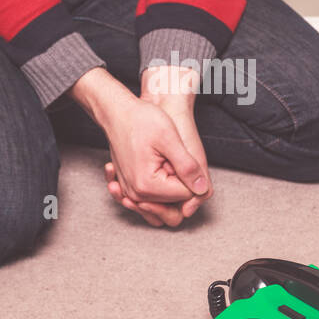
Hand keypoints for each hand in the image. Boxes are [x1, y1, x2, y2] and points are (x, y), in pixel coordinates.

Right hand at [70, 67, 209, 226]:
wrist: (117, 113)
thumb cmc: (141, 121)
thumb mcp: (170, 140)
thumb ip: (187, 167)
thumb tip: (202, 188)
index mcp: (147, 186)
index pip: (185, 196)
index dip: (191, 177)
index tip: (180, 157)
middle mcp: (136, 194)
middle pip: (173, 205)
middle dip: (180, 186)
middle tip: (173, 160)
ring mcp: (130, 192)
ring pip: (162, 204)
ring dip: (168, 189)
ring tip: (163, 161)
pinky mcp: (128, 187)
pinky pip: (148, 200)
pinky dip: (156, 190)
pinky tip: (156, 168)